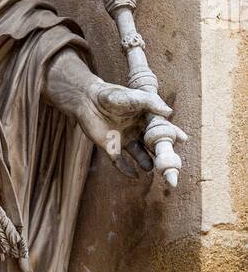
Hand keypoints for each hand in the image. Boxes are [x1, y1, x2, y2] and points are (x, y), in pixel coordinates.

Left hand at [45, 51, 186, 177]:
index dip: (173, 134)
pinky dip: (126, 170)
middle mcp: (139, 132)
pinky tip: (134, 176)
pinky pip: (120, 162)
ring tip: (152, 168)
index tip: (183, 139)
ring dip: (146, 163)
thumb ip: (150, 102)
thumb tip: (169, 112)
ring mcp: (126, 140)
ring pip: (140, 156)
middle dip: (163, 155)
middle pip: (154, 146)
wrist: (88, 100)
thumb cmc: (112, 95)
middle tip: (172, 165)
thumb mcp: (132, 96)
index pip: (163, 129)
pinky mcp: (111, 147)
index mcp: (146, 119)